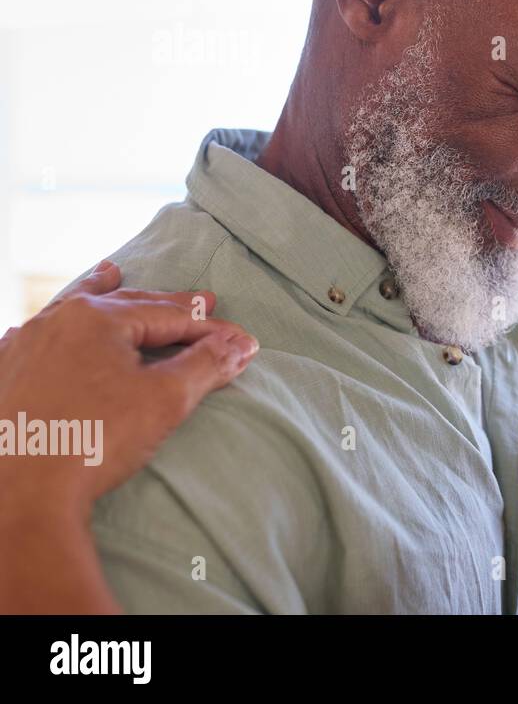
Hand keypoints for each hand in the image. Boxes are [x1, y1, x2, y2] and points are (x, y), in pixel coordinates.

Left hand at [0, 260, 256, 522]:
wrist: (20, 495)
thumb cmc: (94, 441)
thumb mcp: (166, 400)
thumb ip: (207, 364)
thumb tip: (240, 344)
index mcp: (97, 318)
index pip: (170, 317)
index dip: (211, 329)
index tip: (243, 341)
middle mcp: (55, 321)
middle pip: (125, 306)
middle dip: (167, 305)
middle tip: (203, 301)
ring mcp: (22, 346)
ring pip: (71, 310)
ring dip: (98, 293)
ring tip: (111, 272)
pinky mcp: (4, 374)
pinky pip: (31, 337)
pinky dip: (51, 327)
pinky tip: (45, 325)